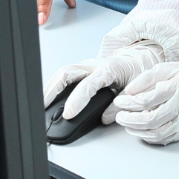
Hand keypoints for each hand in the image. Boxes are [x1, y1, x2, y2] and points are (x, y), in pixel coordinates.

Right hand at [43, 42, 163, 119]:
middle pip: (68, 72)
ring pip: (63, 72)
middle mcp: (94, 65)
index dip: (77, 100)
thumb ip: (120, 103)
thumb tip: (106, 118)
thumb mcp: (134, 89)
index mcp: (109, 70)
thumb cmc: (137, 74)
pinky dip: (53, 86)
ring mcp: (86, 66)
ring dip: (49, 88)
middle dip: (52, 90)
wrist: (138, 59)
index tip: (68, 114)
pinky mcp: (82, 69)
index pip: (89, 84)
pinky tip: (47, 97)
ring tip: (40, 104)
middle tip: (43, 107)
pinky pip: (64, 75)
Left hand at [111, 60, 178, 145]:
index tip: (120, 101)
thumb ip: (147, 77)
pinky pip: (165, 139)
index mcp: (178, 86)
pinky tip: (141, 131)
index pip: (148, 99)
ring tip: (128, 125)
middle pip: (152, 119)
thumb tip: (129, 90)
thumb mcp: (167, 67)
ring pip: (158, 133)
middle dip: (131, 120)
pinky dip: (150, 137)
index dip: (130, 102)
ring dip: (138, 131)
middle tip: (120, 117)